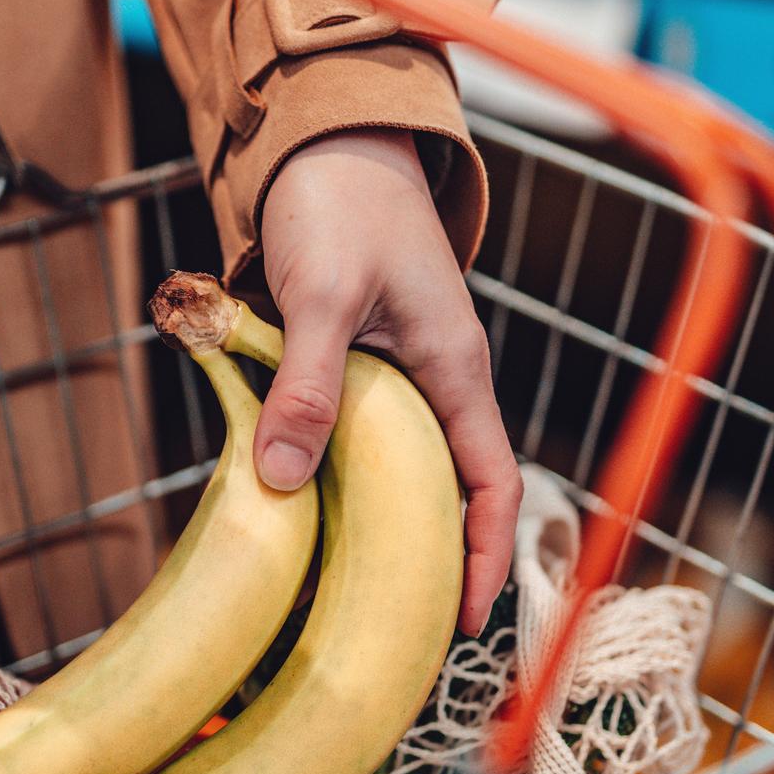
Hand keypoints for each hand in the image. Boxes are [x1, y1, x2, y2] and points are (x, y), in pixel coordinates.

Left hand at [257, 128, 519, 635]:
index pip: (492, 484)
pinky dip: (335, 480)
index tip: (461, 622)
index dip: (484, 558)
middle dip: (431, 562)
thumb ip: (305, 385)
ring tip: (342, 592)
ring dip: (377, 525)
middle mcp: (437, 383)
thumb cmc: (338, 204)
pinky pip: (358, 441)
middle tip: (391, 631)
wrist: (327, 142)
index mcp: (454, 372)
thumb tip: (282, 481)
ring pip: (400, 471)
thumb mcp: (320, 295)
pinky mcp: (360, 366)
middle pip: (451, 492)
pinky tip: (299, 512)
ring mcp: (400, 377)